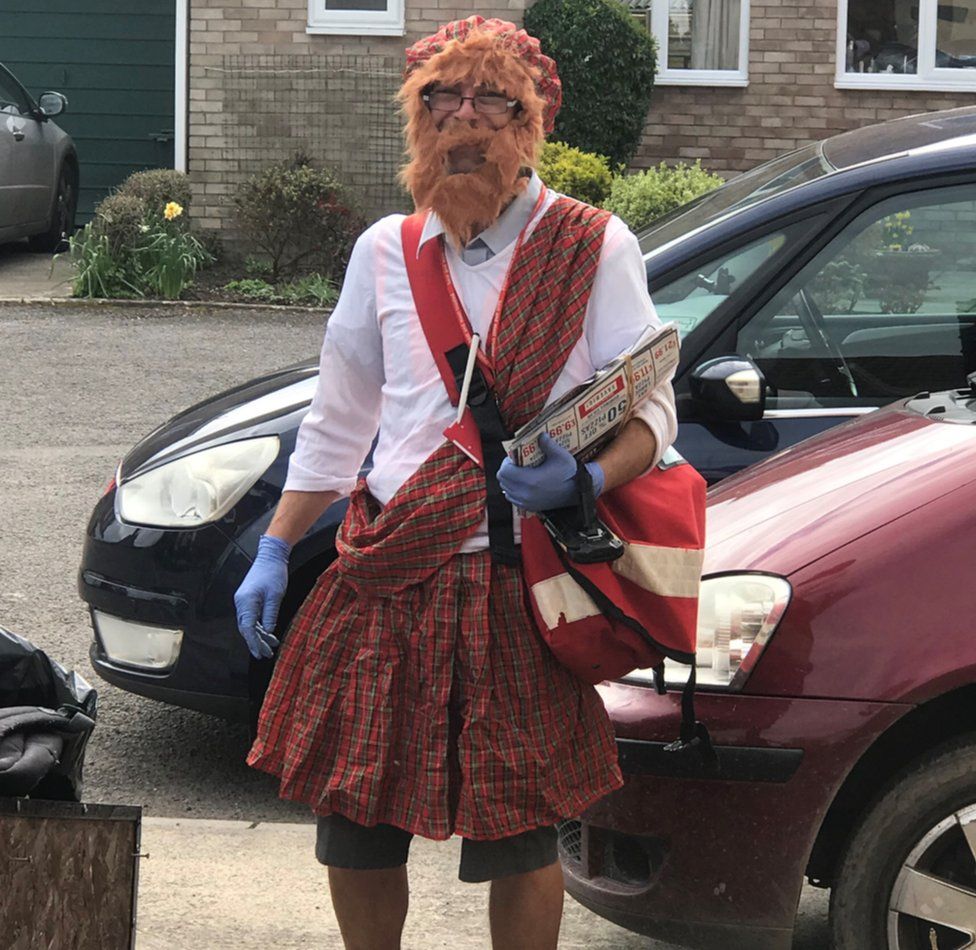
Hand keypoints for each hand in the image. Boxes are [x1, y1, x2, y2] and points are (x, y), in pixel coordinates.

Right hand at [234, 534, 290, 658]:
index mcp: (246, 602)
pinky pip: (252, 616)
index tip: (260, 653)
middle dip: (256, 643)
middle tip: (265, 655)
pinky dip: (260, 626)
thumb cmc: (273, 573)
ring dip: (259, 635)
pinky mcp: (249, 598)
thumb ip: (270, 614)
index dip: (254, 642)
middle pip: (246, 628)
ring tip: (270, 647)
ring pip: (249, 623)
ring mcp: (244, 600)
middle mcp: (241, 602)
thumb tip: (268, 631)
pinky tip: (268, 633)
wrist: (271, 556)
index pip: (247, 628)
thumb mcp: (276, 596)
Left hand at [496, 432, 604, 511]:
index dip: (506, 463)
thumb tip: (540, 435)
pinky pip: (512, 498)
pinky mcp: (529, 507)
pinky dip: (513, 490)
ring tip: (518, 473)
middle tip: (515, 464)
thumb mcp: (561, 456)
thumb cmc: (570, 474)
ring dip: (509, 480)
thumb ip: (548, 444)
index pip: (504, 472)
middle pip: (502, 481)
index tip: (514, 458)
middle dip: (506, 470)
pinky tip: (522, 484)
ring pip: (506, 490)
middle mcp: (525, 493)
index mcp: (530, 480)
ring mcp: (526, 502)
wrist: (578, 493)